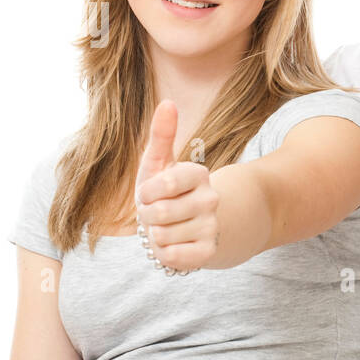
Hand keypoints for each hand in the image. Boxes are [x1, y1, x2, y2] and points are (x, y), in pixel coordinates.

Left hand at [135, 100, 219, 272]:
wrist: (190, 226)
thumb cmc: (166, 192)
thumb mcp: (159, 163)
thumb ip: (162, 134)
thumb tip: (168, 102)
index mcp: (198, 174)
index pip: (163, 184)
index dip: (147, 192)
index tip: (149, 193)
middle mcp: (211, 199)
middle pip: (158, 213)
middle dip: (147, 216)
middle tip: (156, 214)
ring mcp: (212, 226)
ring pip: (161, 236)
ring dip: (155, 235)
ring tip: (166, 229)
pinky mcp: (209, 252)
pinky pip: (172, 257)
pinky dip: (164, 253)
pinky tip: (173, 245)